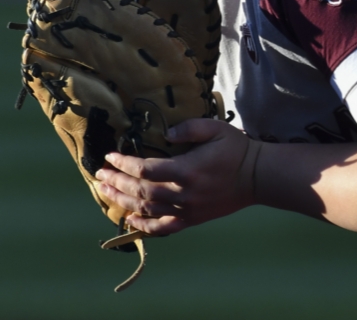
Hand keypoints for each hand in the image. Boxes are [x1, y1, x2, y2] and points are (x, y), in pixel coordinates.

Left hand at [95, 118, 260, 235]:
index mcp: (187, 170)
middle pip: (141, 191)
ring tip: (105, 191)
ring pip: (147, 210)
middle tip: (99, 174)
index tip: (110, 156)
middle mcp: (184, 194)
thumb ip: (188, 128)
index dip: (124, 164)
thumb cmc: (236, 149)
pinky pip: (162, 228)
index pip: (146, 169)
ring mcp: (187, 210)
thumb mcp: (215, 128)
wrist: (257, 177)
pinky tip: (129, 219)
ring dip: (123, 201)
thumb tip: (165, 133)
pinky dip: (143, 226)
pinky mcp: (191, 220)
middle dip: (116, 182)